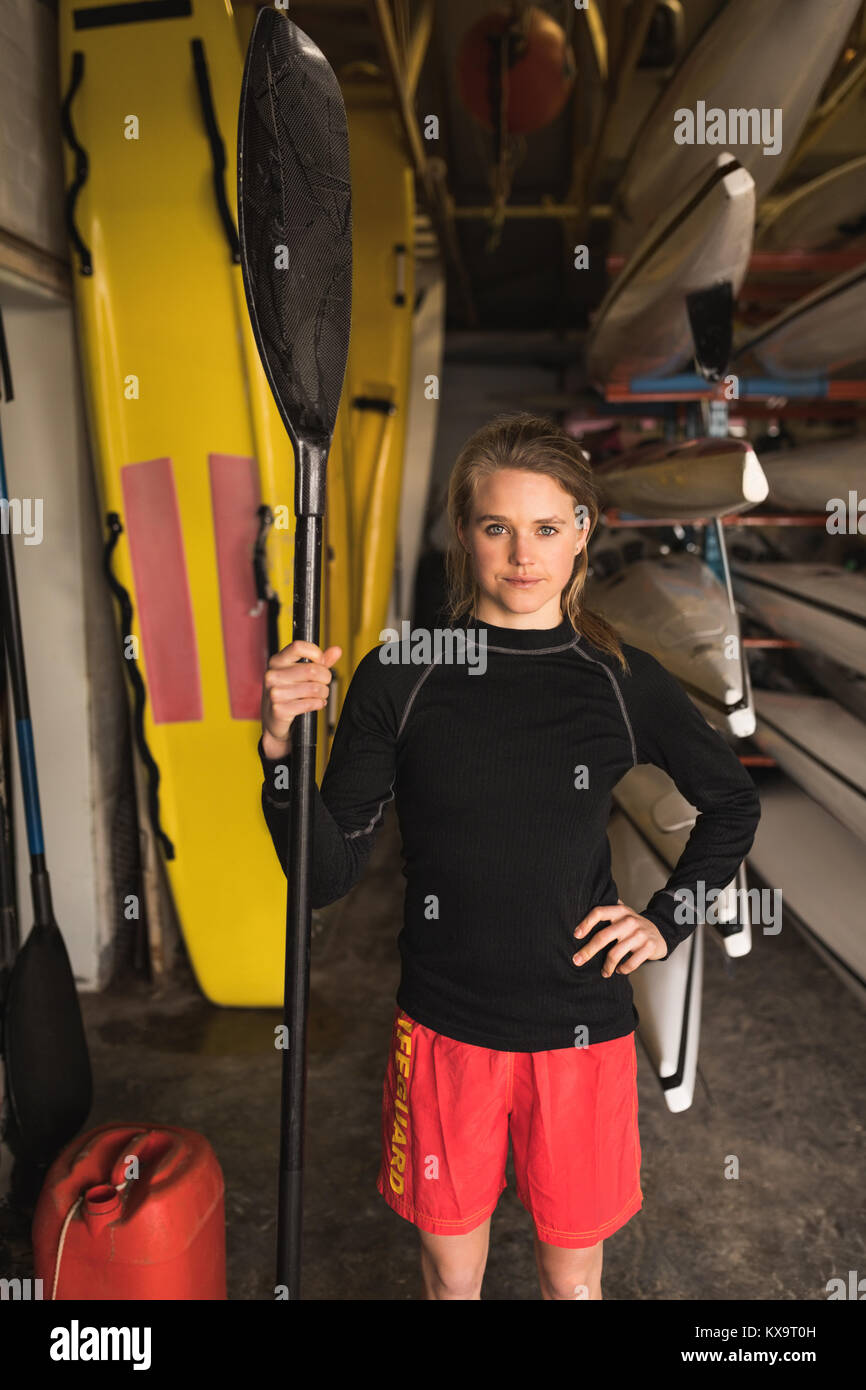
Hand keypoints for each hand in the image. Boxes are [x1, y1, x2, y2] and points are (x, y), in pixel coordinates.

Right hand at [260, 640, 340, 754]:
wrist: (273, 719)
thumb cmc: (288, 693)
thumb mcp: (300, 673)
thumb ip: (319, 661)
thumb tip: (337, 650)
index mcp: (277, 661)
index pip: (298, 647)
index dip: (316, 654)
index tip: (321, 662)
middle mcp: (273, 675)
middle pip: (312, 670)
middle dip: (325, 678)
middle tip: (324, 683)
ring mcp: (275, 693)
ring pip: (314, 688)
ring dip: (323, 693)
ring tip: (320, 695)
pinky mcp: (279, 709)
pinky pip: (310, 704)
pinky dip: (318, 704)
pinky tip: (316, 704)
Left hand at [572, 899, 667, 976]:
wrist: (660, 933)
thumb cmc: (634, 926)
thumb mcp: (622, 914)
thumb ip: (606, 912)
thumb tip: (579, 916)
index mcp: (620, 911)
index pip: (599, 912)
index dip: (586, 923)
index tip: (576, 935)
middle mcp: (629, 921)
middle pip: (603, 936)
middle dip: (588, 951)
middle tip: (577, 960)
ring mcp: (640, 934)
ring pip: (615, 953)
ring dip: (607, 966)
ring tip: (604, 972)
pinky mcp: (649, 947)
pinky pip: (630, 963)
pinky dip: (622, 969)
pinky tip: (619, 970)